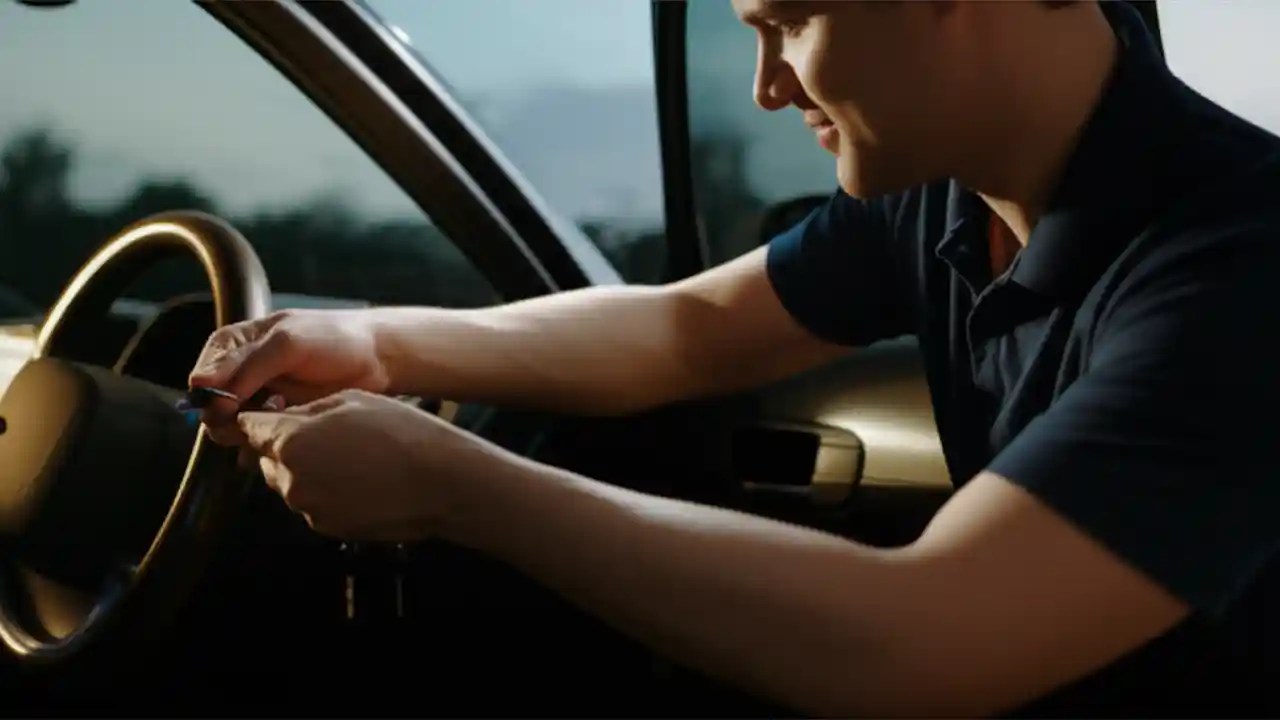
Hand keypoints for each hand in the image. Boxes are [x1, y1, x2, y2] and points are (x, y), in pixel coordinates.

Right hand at [189, 309, 390, 444]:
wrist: (377, 357)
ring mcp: (264, 394)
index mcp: (241, 342)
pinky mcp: (282, 416)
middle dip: (223, 416)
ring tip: (255, 438)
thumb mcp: (287, 344)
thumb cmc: (332, 340)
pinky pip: (258, 434)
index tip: (221, 407)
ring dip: (239, 433)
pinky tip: (263, 451)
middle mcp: (246, 369)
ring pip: (235, 421)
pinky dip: (257, 444)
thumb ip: (247, 365)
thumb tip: (200, 386)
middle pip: (217, 400)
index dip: (209, 389)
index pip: (209, 368)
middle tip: (240, 426)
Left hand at [236, 389, 503, 541]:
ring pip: (291, 483)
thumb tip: (280, 417)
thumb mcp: (350, 400)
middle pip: (268, 459)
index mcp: (289, 441)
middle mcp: (289, 479)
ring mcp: (307, 507)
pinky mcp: (325, 527)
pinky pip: (314, 503)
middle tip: (326, 435)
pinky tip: (360, 481)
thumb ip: (305, 410)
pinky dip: (328, 492)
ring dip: (308, 470)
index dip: (263, 418)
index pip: (250, 429)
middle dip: (285, 446)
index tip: (279, 413)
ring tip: (351, 459)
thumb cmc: (400, 432)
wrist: (439, 482)